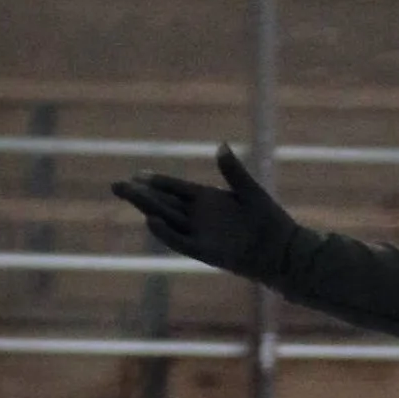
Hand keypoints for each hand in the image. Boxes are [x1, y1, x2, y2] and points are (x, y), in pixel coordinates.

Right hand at [112, 142, 298, 277]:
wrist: (282, 251)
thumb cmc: (270, 221)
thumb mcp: (250, 191)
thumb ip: (233, 171)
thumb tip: (221, 146)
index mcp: (208, 200)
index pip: (175, 188)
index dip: (157, 181)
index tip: (137, 174)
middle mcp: (199, 217)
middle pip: (163, 203)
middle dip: (140, 194)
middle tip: (116, 185)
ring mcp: (200, 233)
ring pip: (167, 219)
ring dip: (147, 209)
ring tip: (127, 195)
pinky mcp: (205, 251)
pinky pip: (180, 241)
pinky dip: (166, 233)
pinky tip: (151, 220)